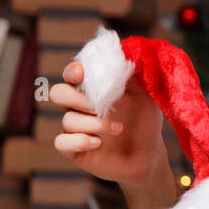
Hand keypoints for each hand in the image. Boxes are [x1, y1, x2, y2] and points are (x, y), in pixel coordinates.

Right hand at [50, 60, 167, 188]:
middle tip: (99, 107)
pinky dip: (79, 141)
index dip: (73, 71)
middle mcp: (79, 108)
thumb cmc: (145, 122)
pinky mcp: (75, 149)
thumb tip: (124, 54)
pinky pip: (62, 142)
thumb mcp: (145, 97)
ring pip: (67, 120)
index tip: (81, 72)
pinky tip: (98, 142)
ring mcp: (75, 129)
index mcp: (93, 90)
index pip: (73, 75)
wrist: (149, 155)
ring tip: (119, 129)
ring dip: (94, 123)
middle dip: (77, 98)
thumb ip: (132, 78)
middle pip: (58, 93)